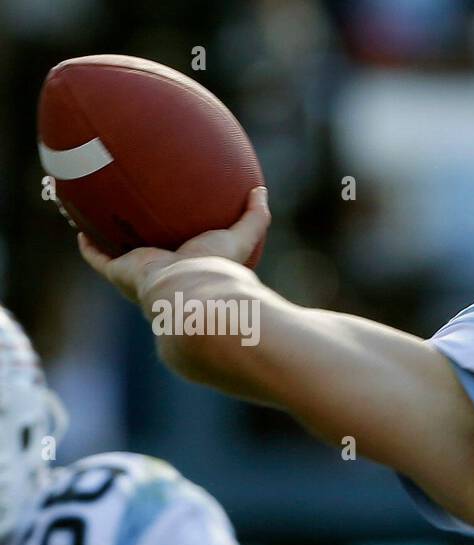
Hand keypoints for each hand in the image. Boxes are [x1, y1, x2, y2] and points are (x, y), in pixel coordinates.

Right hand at [77, 187, 269, 305]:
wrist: (189, 290)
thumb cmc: (217, 267)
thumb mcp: (240, 238)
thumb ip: (255, 218)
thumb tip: (259, 191)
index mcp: (189, 268)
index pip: (182, 254)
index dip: (176, 241)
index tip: (172, 225)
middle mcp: (163, 274)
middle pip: (149, 254)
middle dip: (140, 239)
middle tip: (133, 218)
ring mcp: (140, 275)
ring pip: (119, 255)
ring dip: (108, 239)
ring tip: (99, 217)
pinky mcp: (120, 273)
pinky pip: (97, 258)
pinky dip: (88, 245)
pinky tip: (79, 228)